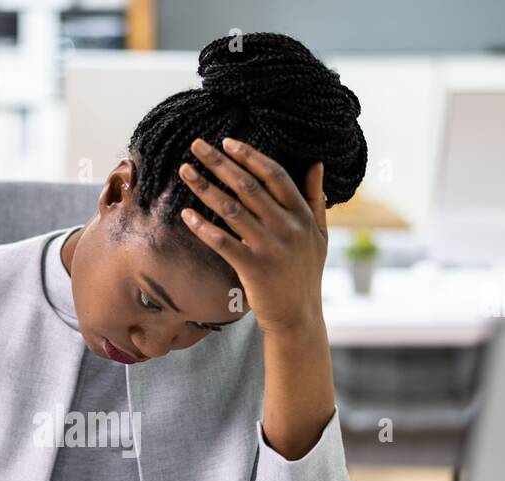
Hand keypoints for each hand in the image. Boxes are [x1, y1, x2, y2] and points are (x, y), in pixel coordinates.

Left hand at [177, 137, 327, 335]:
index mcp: (302, 214)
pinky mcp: (252, 267)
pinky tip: (186, 214)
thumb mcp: (319, 234)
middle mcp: (287, 226)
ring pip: (231, 210)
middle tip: (197, 145)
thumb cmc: (306, 272)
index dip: (250, 156)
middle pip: (248, 186)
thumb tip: (316, 164)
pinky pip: (222, 242)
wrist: (299, 315)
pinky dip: (203, 227)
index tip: (228, 142)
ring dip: (205, 188)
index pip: (274, 175)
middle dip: (220, 163)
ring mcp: (269, 247)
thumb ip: (315, 198)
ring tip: (185, 171)